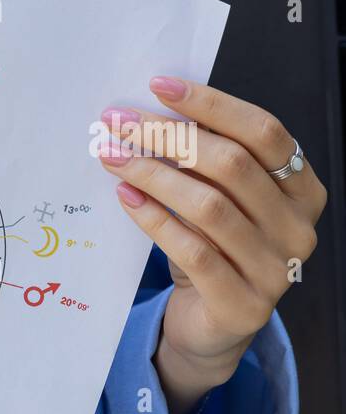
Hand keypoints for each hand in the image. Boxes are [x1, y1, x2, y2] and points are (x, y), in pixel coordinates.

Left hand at [100, 77, 325, 413]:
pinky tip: (125, 197)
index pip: (265, 132)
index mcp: (302, 190)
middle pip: (232, 165)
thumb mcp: (217, 201)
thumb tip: (149, 111)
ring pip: (209, 206)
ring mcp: (276, 270)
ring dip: (153, 174)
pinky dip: (154, 219)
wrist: (210, 327)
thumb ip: (204, 162)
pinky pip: (192, 251)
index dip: (212, 105)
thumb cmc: (212, 250)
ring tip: (110, 155)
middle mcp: (298, 228)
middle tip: (117, 122)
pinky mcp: (242, 305)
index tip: (158, 86)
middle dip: (168, 137)